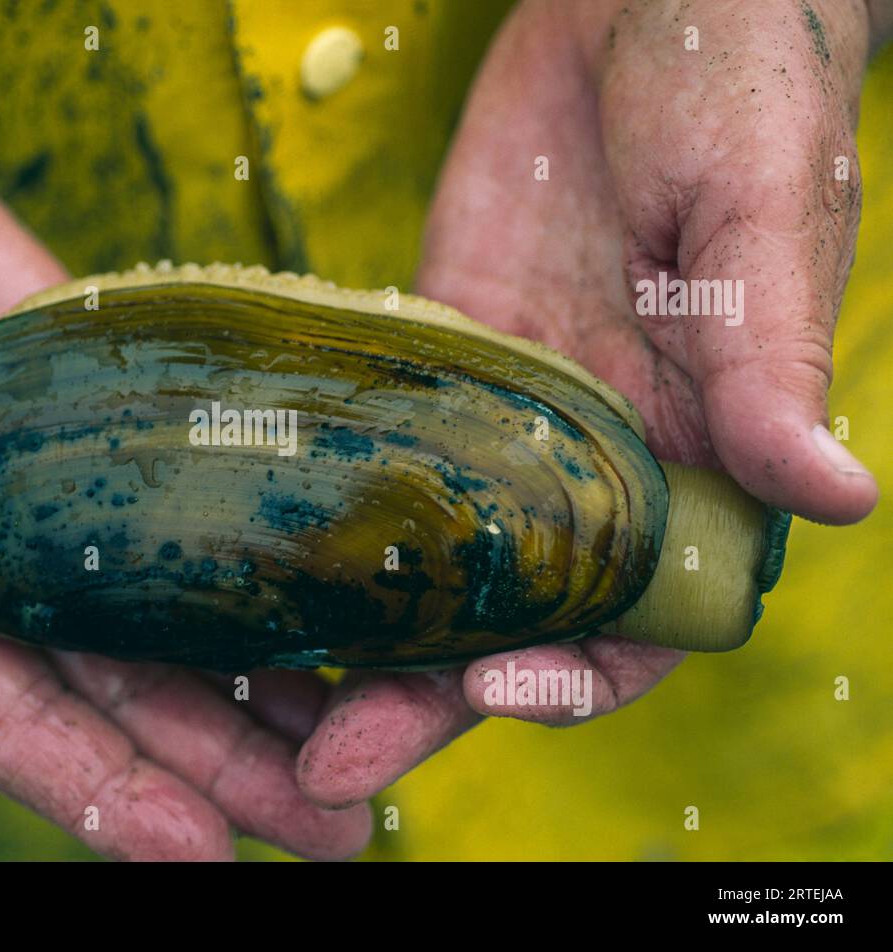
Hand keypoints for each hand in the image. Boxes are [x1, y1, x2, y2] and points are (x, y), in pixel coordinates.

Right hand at [0, 8, 368, 859]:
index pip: (11, 719)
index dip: (103, 792)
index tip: (201, 851)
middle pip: (120, 690)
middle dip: (223, 765)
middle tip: (338, 826)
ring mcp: (51, 492)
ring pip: (170, 607)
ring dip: (263, 675)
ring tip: (373, 726)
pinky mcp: (97, 408)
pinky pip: (187, 487)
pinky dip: (255, 538)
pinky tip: (330, 578)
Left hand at [295, 0, 881, 807]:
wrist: (640, 2)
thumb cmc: (740, 89)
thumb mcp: (763, 219)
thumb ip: (772, 362)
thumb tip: (836, 498)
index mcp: (696, 457)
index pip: (638, 615)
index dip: (571, 677)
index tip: (489, 696)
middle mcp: (592, 463)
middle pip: (508, 621)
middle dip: (425, 700)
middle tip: (329, 761)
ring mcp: (500, 418)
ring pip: (425, 565)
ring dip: (353, 638)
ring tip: (264, 697)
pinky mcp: (432, 358)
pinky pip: (372, 458)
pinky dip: (318, 525)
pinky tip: (248, 570)